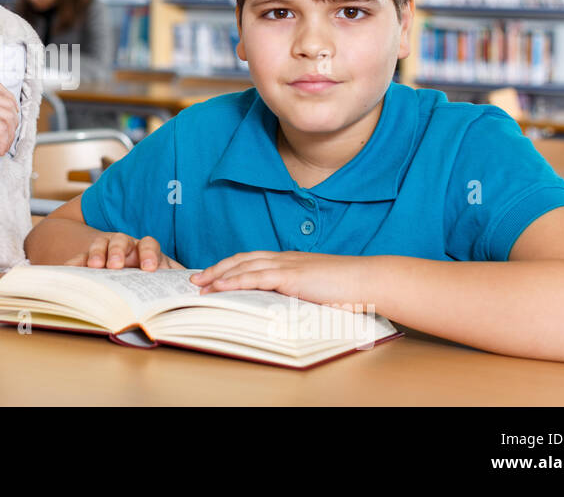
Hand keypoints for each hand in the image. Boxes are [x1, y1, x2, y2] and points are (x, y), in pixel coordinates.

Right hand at [64, 233, 183, 271]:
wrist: (126, 268)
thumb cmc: (149, 274)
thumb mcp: (164, 275)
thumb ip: (177, 279)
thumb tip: (197, 286)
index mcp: (146, 249)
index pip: (149, 244)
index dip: (150, 254)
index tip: (149, 268)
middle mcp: (125, 245)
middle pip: (121, 241)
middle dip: (118, 252)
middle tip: (116, 265)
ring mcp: (106, 249)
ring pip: (100, 245)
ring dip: (97, 254)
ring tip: (94, 267)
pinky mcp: (89, 258)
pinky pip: (79, 258)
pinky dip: (73, 263)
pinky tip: (66, 270)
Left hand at [190, 251, 369, 304]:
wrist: (368, 281)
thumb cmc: (348, 289)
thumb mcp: (316, 289)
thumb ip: (297, 292)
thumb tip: (283, 304)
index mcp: (289, 261)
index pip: (252, 260)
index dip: (230, 267)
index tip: (212, 275)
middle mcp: (284, 259)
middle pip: (241, 260)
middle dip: (216, 269)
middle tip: (196, 279)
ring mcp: (287, 265)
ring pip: (244, 266)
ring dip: (219, 274)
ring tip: (200, 284)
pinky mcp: (292, 276)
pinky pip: (257, 277)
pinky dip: (235, 280)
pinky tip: (220, 286)